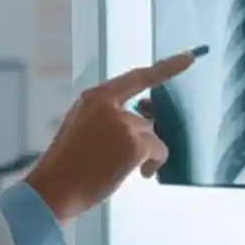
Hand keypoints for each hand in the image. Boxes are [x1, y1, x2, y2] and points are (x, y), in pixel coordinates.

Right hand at [24, 51, 196, 221]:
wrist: (55, 187)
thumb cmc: (66, 164)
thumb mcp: (80, 126)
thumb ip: (106, 117)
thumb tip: (140, 122)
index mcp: (95, 98)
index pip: (137, 78)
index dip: (166, 68)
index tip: (188, 57)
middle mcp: (110, 106)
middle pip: (144, 119)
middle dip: (141, 139)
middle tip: (126, 158)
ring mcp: (124, 124)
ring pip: (151, 136)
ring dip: (144, 154)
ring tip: (122, 170)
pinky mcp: (135, 144)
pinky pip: (158, 151)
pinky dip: (153, 164)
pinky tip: (139, 174)